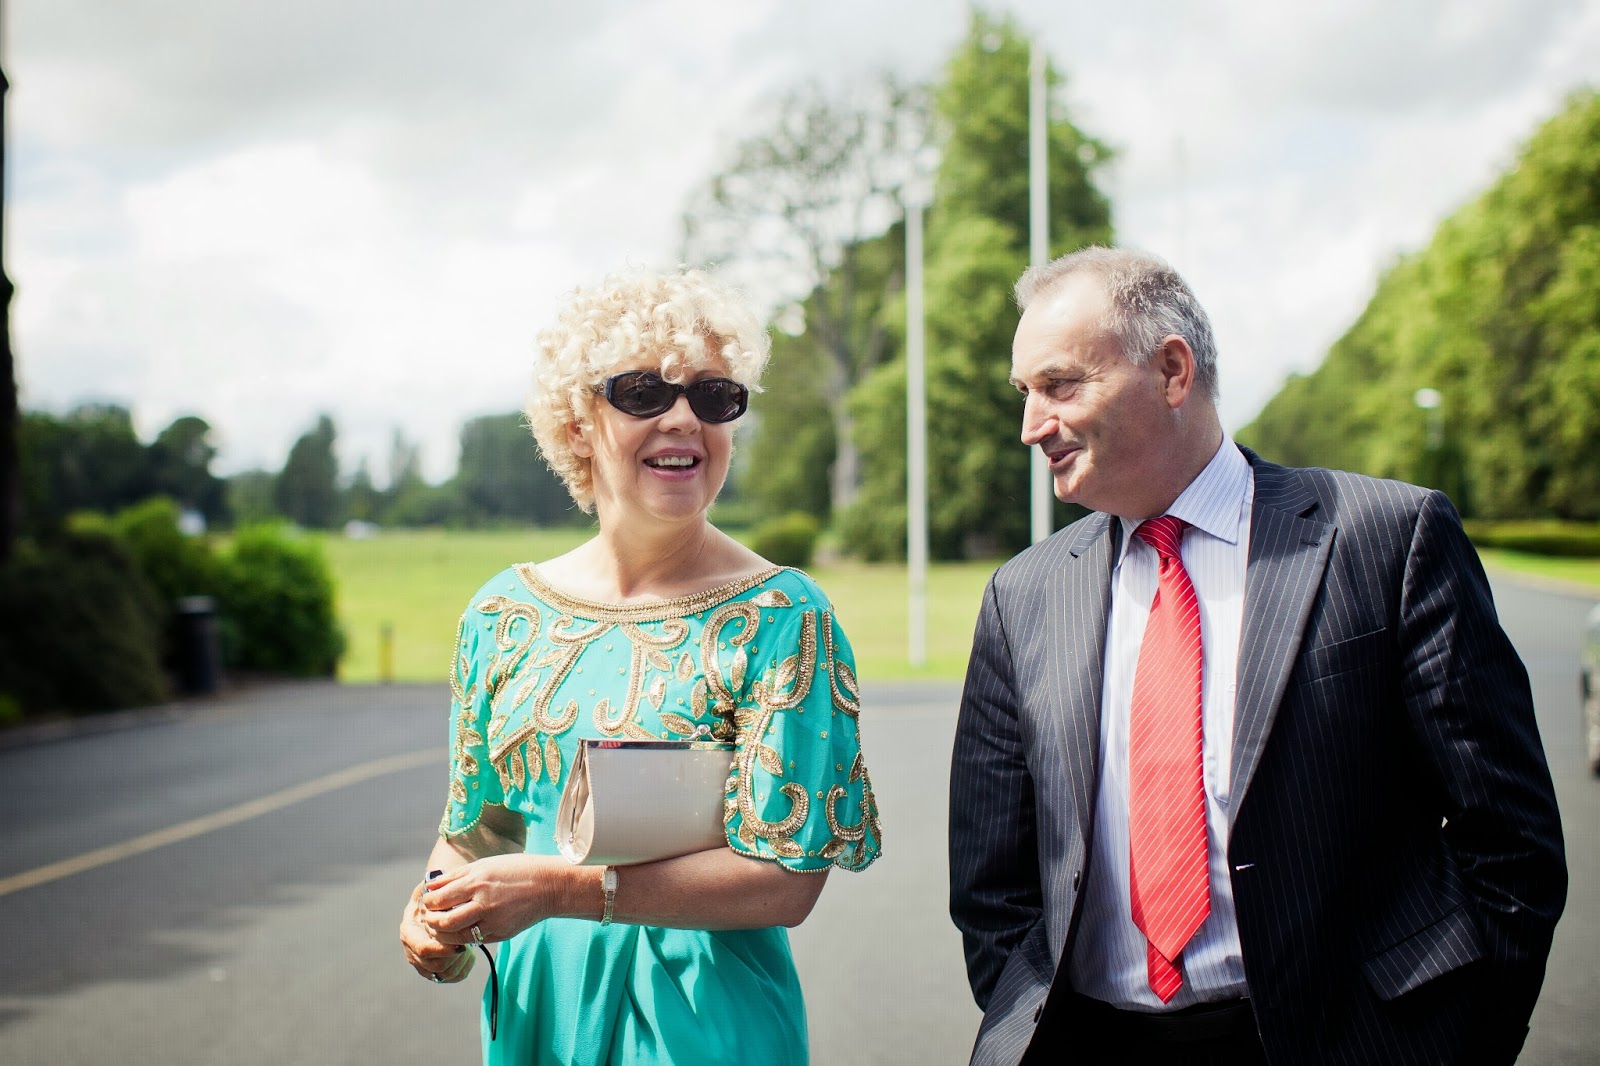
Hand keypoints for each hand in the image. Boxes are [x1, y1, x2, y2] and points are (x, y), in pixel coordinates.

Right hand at [401, 879, 474, 982]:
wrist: (439, 903)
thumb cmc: (438, 892)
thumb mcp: (433, 888)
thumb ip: (433, 891)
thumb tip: (434, 885)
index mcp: (409, 929)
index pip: (423, 947)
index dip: (442, 947)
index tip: (462, 943)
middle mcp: (412, 947)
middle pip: (433, 964)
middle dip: (452, 957)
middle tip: (468, 946)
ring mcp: (421, 960)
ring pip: (441, 974)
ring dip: (458, 963)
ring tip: (469, 947)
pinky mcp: (434, 967)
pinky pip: (449, 977)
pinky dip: (462, 969)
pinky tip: (470, 955)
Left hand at [420, 853, 581, 944]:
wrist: (550, 886)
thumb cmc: (517, 870)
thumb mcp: (485, 865)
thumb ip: (456, 876)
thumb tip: (431, 886)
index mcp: (477, 881)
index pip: (439, 898)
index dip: (428, 902)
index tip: (428, 900)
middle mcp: (483, 903)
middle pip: (443, 922)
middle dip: (431, 921)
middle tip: (430, 917)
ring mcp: (492, 922)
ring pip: (455, 936)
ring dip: (443, 933)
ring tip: (443, 925)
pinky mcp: (500, 935)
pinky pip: (473, 939)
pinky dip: (463, 936)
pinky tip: (464, 927)